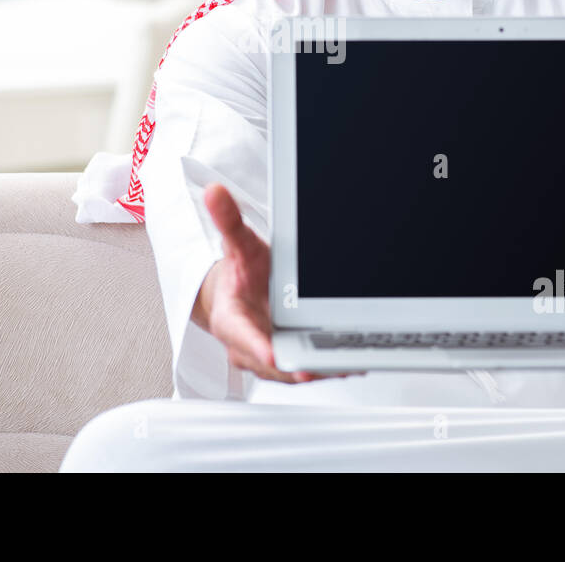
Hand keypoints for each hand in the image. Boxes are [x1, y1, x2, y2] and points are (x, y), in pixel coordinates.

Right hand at [199, 182, 360, 384]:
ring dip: (317, 369)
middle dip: (296, 364)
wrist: (241, 290)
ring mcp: (267, 357)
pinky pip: (306, 368)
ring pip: (292, 371)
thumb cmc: (241, 271)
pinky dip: (326, 367)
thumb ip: (229, 221)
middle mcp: (247, 345)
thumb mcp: (238, 244)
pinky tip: (349, 362)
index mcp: (230, 318)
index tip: (273, 353)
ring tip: (344, 364)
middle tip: (323, 364)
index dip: (256, 346)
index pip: (241, 335)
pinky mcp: (286, 362)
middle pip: (272, 362)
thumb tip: (215, 192)